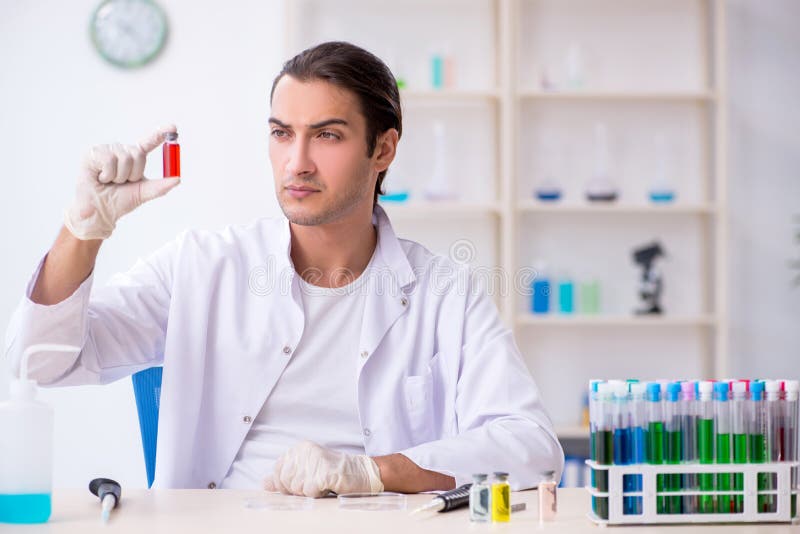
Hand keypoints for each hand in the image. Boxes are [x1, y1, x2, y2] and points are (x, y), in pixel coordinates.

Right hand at [64, 125, 180, 239]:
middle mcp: (121, 151)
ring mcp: (107, 150)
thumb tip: (178, 179)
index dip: (160, 134)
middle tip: (122, 182)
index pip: (148, 143)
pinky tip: (100, 178)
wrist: (100, 210)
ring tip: (109, 181)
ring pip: (124, 158)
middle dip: (133, 173)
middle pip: (138, 154)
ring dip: (119, 176)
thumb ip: (160, 186)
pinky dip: (108, 174)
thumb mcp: (143, 193)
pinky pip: (109, 160)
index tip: (173, 127)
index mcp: (134, 158)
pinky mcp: (93, 153)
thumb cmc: (119, 201)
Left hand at [263, 441, 383, 497]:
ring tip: (321, 485)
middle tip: (313, 485)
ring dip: (309, 492)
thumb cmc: (333, 474)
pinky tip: (326, 487)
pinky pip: (310, 491)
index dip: (285, 484)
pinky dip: (317, 494)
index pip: (277, 470)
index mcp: (299, 449)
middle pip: (284, 481)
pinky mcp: (325, 472)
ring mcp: (315, 460)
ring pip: (296, 488)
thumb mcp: (305, 472)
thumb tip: (264, 484)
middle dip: (297, 490)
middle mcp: (305, 451)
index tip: (300, 484)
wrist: (361, 473)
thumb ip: (284, 477)